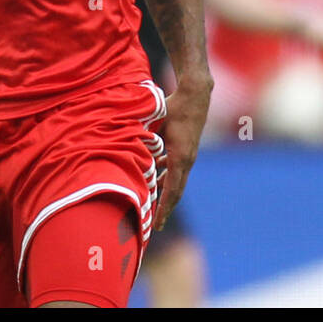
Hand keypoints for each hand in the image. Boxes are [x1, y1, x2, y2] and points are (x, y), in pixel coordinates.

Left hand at [154, 68, 211, 231]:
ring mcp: (190, 155)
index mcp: (180, 156)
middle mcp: (188, 159)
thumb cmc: (174, 106)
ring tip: (154, 208)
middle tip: (157, 227)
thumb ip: (143, 137)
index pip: (172, 189)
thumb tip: (126, 147)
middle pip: (177, 191)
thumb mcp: (155, 121)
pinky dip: (167, 178)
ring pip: (177, 181)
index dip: (164, 207)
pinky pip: (177, 169)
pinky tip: (155, 178)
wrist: (196, 94)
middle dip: (166, 209)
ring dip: (166, 194)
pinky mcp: (188, 149)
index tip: (158, 223)